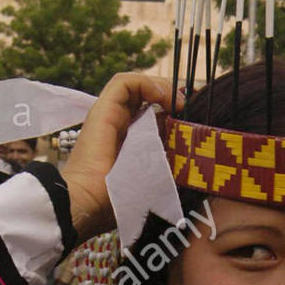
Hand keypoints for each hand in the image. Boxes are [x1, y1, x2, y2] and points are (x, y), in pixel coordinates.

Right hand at [62, 73, 177, 240]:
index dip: (175, 111)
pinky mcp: (103, 109)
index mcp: (131, 141)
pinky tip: (162, 98)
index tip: (194, 120)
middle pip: (146, 97)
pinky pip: (124, 82)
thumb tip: (193, 151)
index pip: (155, 115)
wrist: (90, 202)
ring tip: (177, 103)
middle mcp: (119, 124)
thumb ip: (170, 161)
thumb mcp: (156, 177)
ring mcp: (109, 115)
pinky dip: (146, 83)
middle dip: (171, 96)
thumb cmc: (121, 198)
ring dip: (161, 87)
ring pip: (135, 86)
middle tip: (190, 108)